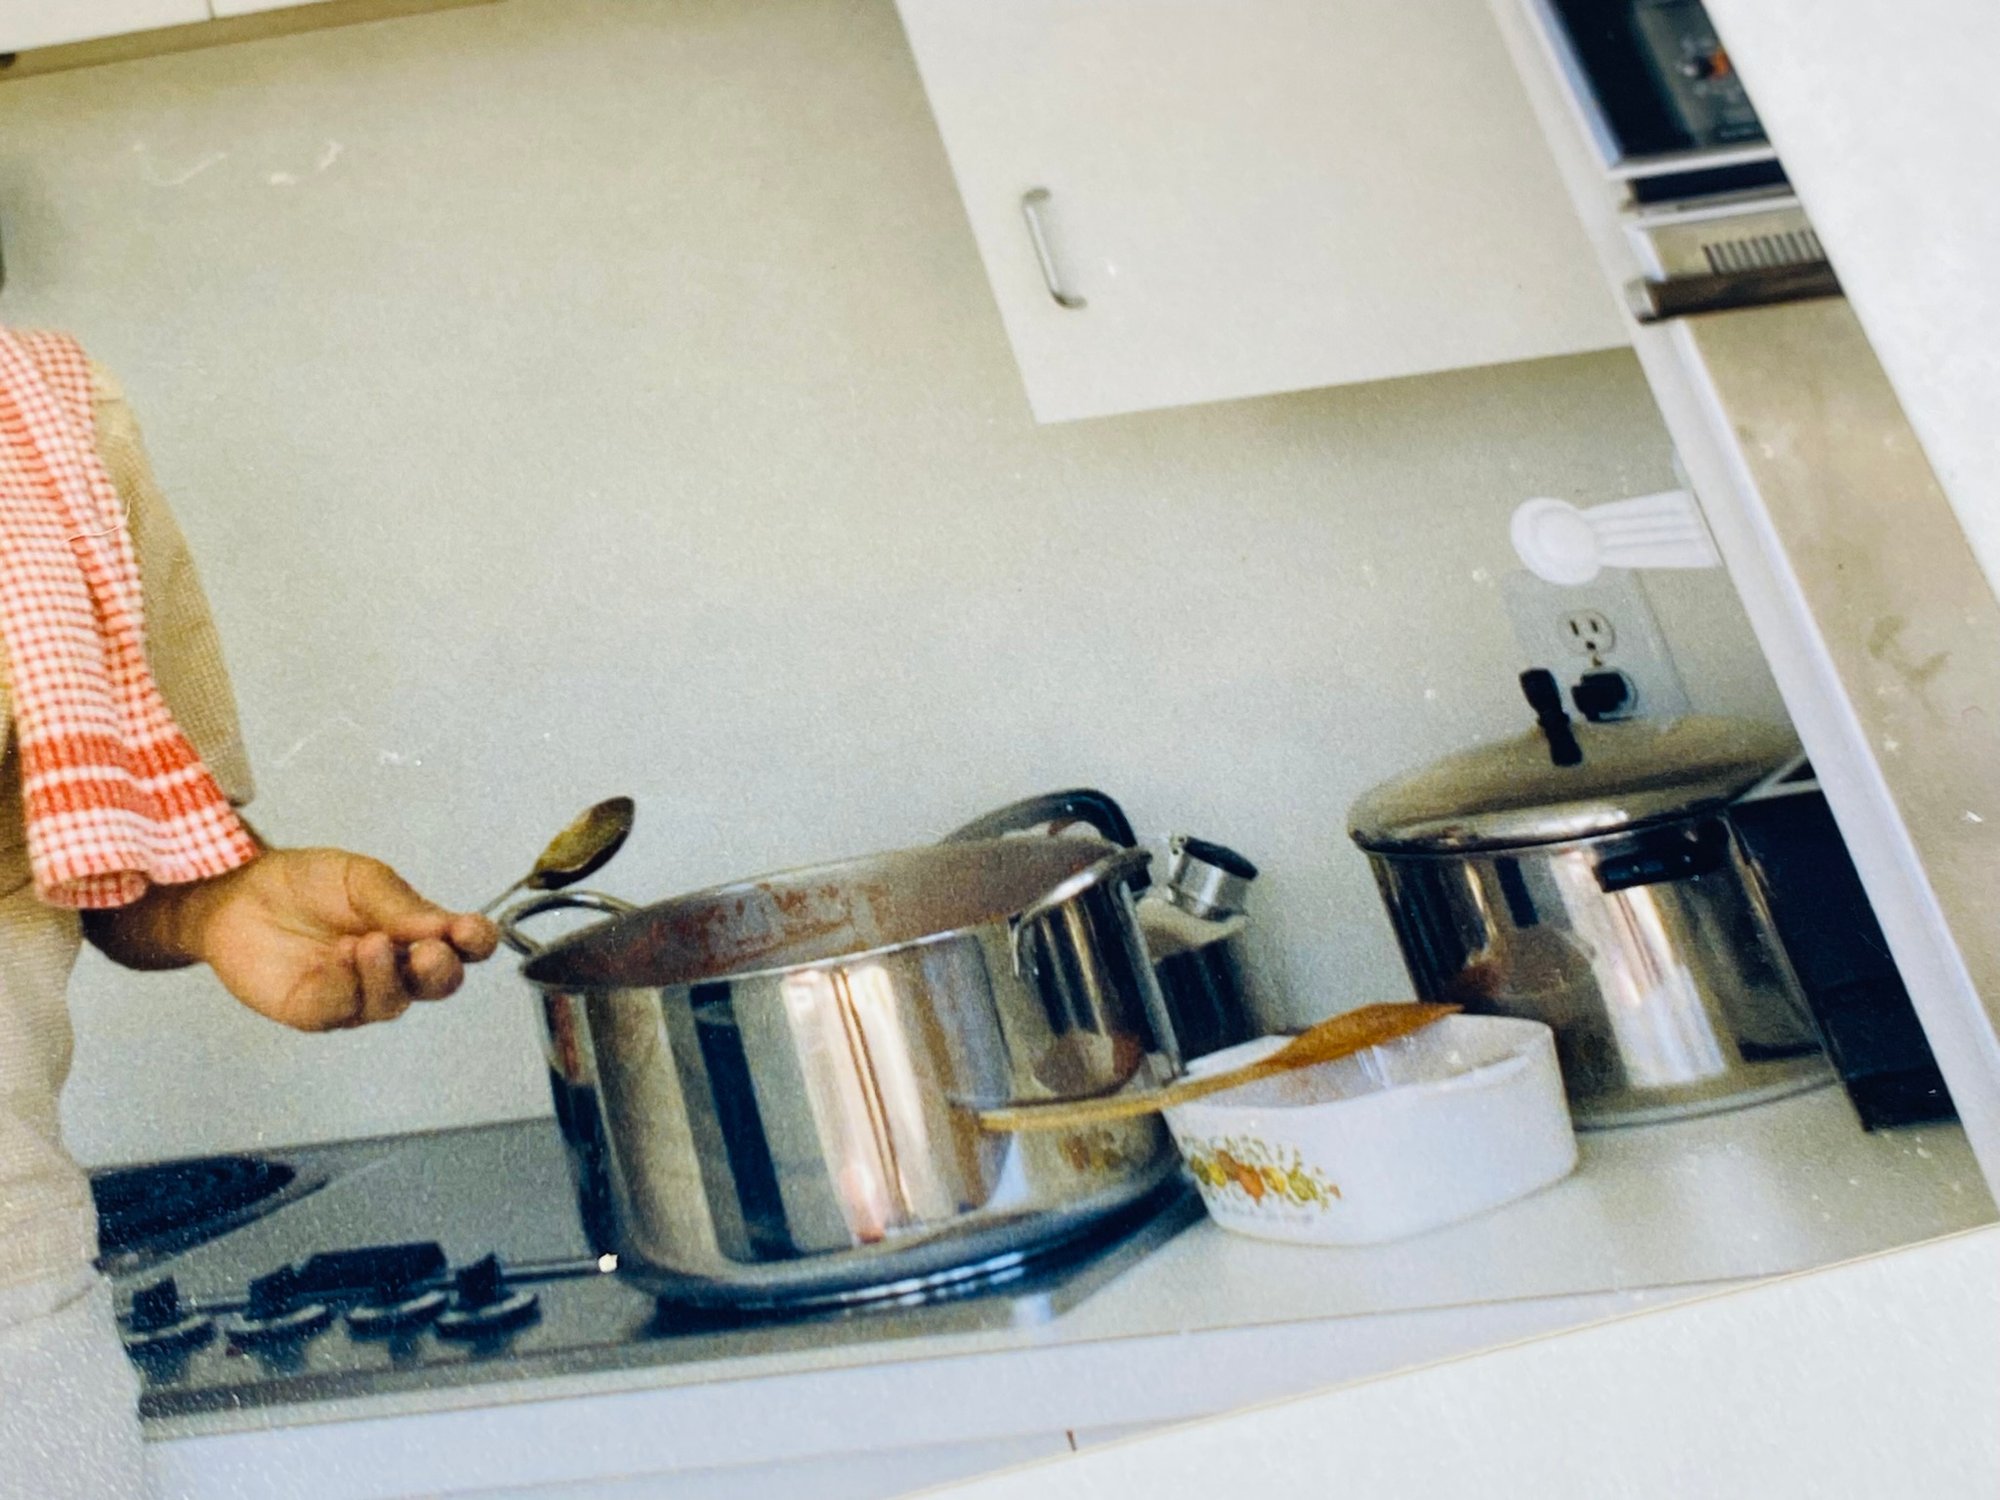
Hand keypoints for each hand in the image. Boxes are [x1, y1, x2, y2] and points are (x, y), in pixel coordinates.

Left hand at [90, 848, 499, 1031]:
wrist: (237, 891)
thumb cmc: (305, 882)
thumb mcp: (359, 878)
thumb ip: (399, 904)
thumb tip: (445, 925)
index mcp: (417, 931)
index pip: (465, 945)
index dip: (476, 941)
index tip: (468, 930)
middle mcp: (396, 967)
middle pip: (440, 984)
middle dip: (441, 971)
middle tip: (430, 951)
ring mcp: (358, 993)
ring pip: (392, 1002)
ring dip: (386, 975)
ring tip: (364, 944)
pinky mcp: (317, 1010)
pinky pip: (341, 1008)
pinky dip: (344, 985)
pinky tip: (336, 960)